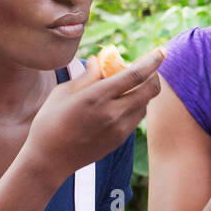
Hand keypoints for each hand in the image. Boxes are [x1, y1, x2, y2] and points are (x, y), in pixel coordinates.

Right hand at [23, 49, 164, 180]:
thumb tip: (98, 60)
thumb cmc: (49, 122)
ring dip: (144, 91)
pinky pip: (136, 118)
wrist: (49, 160)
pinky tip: (123, 101)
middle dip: (154, 75)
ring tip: (130, 84)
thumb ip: (86, 76)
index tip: (162, 50)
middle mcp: (112, 113)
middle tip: (148, 67)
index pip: (135, 75)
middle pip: (149, 90)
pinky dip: (136, 105)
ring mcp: (118, 129)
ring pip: (145, 105)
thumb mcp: (63, 92)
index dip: (152, 61)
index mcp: (96, 97)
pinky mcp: (119, 141)